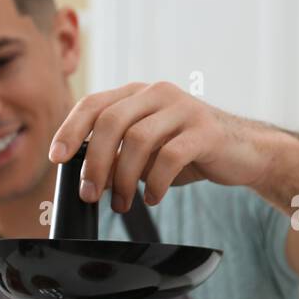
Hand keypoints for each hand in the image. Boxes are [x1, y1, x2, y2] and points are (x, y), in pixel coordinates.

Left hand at [49, 82, 275, 210]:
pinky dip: (154, 184)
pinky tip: (152, 198)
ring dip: (123, 180)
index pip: (93, 104)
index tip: (57, 158)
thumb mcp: (145, 152)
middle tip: (89, 195)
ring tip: (122, 204)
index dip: (70, 130)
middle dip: (94, 163)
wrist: (242, 152)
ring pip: (138, 141)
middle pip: (110, 123)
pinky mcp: (205, 130)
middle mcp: (158, 94)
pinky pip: (169, 157)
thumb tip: (85, 180)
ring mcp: (183, 109)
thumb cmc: (186, 151)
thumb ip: (116, 157)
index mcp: (137, 94)